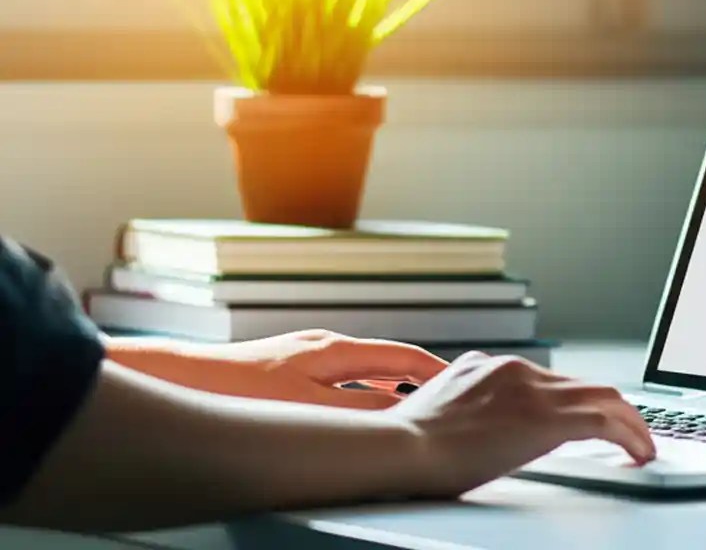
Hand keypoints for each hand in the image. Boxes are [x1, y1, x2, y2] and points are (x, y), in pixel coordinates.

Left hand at [107, 329, 447, 408]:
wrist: (185, 379)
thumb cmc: (241, 391)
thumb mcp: (312, 407)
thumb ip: (362, 408)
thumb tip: (404, 410)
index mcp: (338, 350)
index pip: (404, 357)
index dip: (437, 372)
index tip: (464, 385)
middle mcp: (326, 347)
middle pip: (387, 363)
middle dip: (418, 381)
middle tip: (446, 401)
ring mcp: (306, 356)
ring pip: (363, 374)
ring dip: (388, 389)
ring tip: (408, 411)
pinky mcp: (287, 369)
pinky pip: (341, 381)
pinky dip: (360, 394)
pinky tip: (355, 414)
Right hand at [388, 352, 655, 496]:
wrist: (401, 446)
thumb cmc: (409, 441)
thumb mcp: (441, 409)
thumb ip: (469, 407)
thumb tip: (478, 425)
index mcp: (492, 367)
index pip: (554, 381)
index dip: (580, 401)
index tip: (593, 418)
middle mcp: (517, 370)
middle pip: (585, 385)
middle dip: (615, 408)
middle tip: (632, 431)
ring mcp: (533, 391)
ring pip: (604, 397)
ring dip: (631, 422)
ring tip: (644, 444)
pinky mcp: (545, 419)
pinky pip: (604, 423)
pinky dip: (629, 435)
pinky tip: (639, 452)